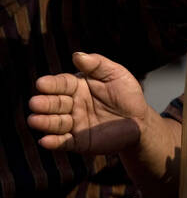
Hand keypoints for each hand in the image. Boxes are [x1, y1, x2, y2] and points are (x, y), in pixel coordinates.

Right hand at [28, 51, 148, 155]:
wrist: (141, 123)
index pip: (61, 84)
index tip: (41, 84)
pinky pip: (64, 142)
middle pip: (55, 103)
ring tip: (34, 120)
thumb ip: (97, 64)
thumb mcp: (116, 74)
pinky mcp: (79, 142)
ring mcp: (74, 124)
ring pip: (56, 123)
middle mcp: (72, 105)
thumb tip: (77, 55)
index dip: (51, 84)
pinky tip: (45, 141)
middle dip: (44, 104)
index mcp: (77, 87)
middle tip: (35, 103)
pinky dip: (54, 142)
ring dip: (44, 122)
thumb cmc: (127, 95)